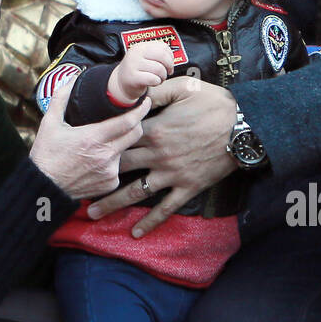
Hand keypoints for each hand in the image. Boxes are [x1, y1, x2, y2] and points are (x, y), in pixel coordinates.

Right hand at [29, 73, 150, 200]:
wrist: (44, 187)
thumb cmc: (46, 154)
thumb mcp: (49, 123)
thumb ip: (61, 98)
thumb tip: (72, 77)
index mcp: (93, 138)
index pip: (128, 121)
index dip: (141, 109)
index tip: (145, 101)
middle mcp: (105, 155)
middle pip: (135, 134)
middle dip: (137, 122)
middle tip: (132, 116)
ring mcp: (110, 171)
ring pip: (125, 150)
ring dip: (120, 143)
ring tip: (104, 142)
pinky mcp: (110, 183)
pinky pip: (118, 167)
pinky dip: (112, 161)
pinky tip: (97, 160)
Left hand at [87, 78, 237, 236]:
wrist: (245, 127)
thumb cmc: (214, 104)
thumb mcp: (183, 88)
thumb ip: (155, 90)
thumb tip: (133, 89)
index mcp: (153, 129)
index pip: (118, 136)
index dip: (98, 142)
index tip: (80, 147)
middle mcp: (157, 154)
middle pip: (120, 167)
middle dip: (97, 176)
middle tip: (75, 184)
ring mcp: (171, 174)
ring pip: (135, 192)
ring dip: (113, 203)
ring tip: (93, 213)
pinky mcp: (187, 187)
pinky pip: (166, 208)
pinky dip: (150, 222)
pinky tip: (135, 233)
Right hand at [108, 40, 174, 104]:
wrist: (121, 83)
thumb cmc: (138, 70)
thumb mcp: (145, 58)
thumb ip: (157, 54)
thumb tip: (171, 58)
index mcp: (141, 46)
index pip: (163, 46)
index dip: (170, 57)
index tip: (169, 64)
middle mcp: (136, 53)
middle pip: (162, 56)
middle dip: (169, 66)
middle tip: (167, 72)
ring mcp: (133, 64)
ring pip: (159, 69)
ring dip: (163, 77)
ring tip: (158, 79)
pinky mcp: (133, 77)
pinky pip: (153, 79)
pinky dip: (157, 82)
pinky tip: (153, 83)